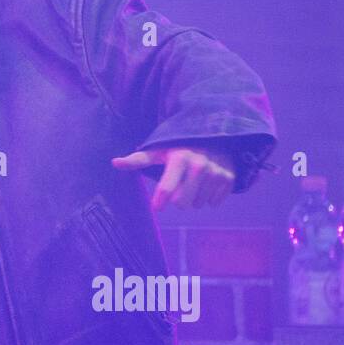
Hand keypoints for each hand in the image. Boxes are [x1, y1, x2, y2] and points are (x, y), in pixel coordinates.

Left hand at [111, 145, 235, 211]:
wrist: (213, 137)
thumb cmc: (178, 147)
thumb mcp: (158, 151)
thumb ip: (138, 160)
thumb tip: (114, 163)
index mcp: (180, 158)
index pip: (167, 187)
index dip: (160, 201)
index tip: (157, 207)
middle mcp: (200, 165)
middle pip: (182, 203)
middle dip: (178, 200)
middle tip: (179, 189)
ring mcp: (216, 172)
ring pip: (198, 204)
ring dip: (194, 197)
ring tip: (194, 181)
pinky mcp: (229, 178)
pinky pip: (213, 203)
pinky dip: (208, 197)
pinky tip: (207, 183)